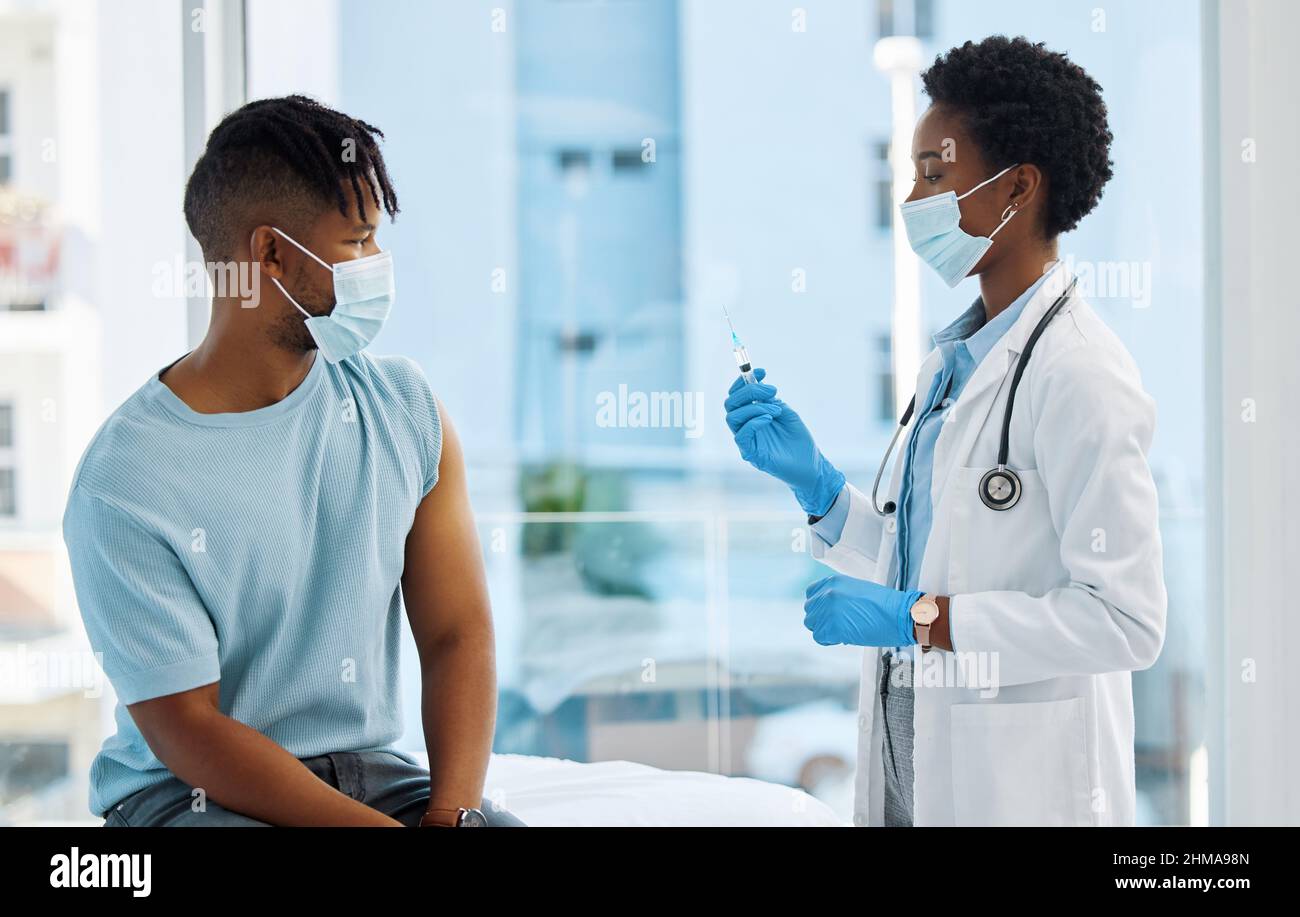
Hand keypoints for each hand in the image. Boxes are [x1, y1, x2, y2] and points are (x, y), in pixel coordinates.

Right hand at [724, 368, 844, 515]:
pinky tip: (769, 418)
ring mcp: (746, 440)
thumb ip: (772, 401)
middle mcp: (745, 426)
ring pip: (732, 417)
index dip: (744, 380)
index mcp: (752, 415)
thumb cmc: (799, 440)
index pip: (737, 395)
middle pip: (730, 403)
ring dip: (754, 406)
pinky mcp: (750, 453)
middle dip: (749, 390)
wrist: (811, 465)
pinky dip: (754, 422)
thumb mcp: (787, 413)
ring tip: (775, 410)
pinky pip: (741, 435)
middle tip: (772, 390)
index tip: (762, 371)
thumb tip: (759, 390)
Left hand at [803, 574, 922, 646]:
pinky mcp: (832, 627)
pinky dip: (829, 640)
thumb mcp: (856, 589)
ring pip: (812, 624)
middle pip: (810, 610)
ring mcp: (828, 610)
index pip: (811, 594)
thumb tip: (828, 609)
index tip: (830, 613)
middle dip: (822, 619)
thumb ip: (838, 595)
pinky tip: (844, 637)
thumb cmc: (884, 604)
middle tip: (840, 624)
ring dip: (825, 630)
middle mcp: (827, 593)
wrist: (900, 614)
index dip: (820, 606)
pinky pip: (820, 637)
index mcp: (833, 581)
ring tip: (844, 630)